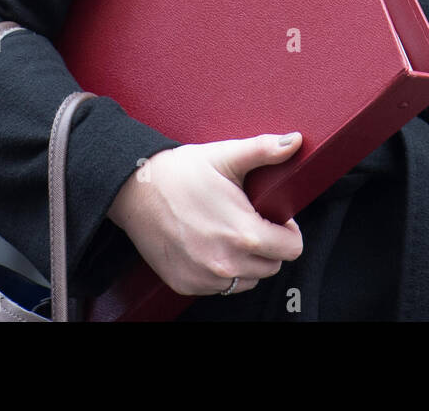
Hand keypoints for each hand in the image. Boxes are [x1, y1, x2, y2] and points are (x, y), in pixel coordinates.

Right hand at [107, 132, 304, 296]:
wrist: (134, 190)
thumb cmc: (180, 172)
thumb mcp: (226, 155)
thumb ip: (265, 149)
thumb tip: (295, 141)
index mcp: (242, 233)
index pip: (291, 249)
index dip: (288, 231)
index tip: (274, 218)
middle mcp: (225, 263)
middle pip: (272, 266)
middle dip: (269, 245)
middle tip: (250, 220)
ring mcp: (204, 278)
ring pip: (248, 279)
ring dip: (247, 261)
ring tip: (230, 232)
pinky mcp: (186, 284)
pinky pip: (220, 287)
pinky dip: (222, 271)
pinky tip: (210, 244)